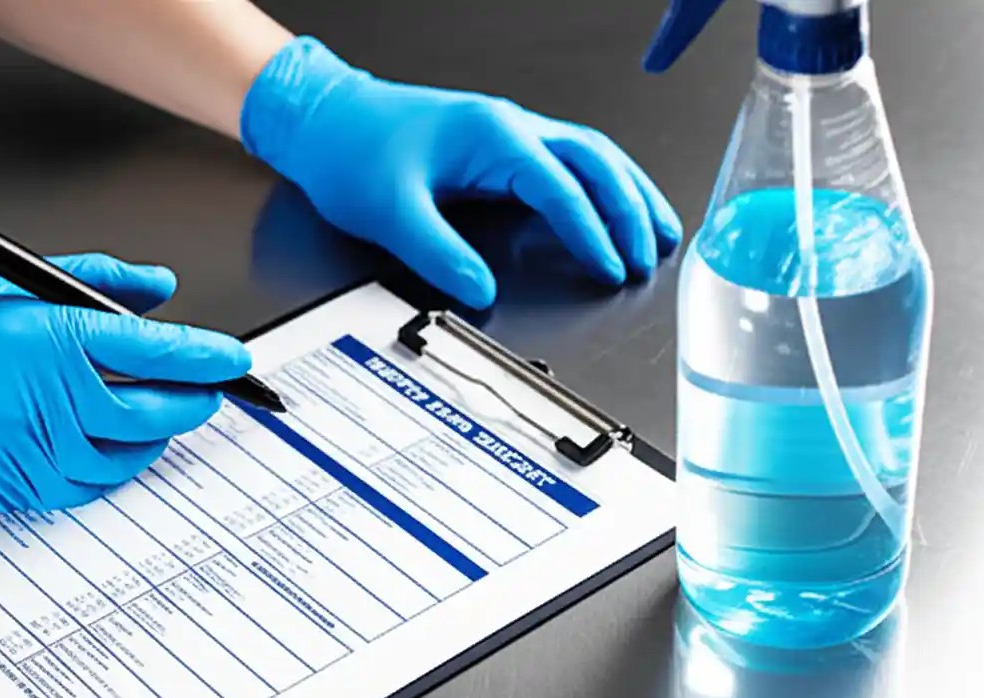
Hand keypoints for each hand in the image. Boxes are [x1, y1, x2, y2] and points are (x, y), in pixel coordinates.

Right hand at [0, 255, 249, 512]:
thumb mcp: (11, 280)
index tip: (235, 360)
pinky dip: (108, 472)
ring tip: (161, 419)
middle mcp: (42, 397)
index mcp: (48, 335)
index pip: (158, 351)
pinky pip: (78, 490)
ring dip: (154, 440)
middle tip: (211, 393)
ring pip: (122, 459)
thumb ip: (97, 279)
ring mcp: (22, 449)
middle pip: (152, 412)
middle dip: (195, 402)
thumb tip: (161, 287)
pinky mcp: (1, 487)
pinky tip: (111, 451)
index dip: (208, 357)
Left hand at [241, 37, 682, 308]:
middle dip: (630, 210)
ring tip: (660, 231)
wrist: (323, 119)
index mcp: (493, 136)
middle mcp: (510, 127)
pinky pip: (569, 160)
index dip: (591, 231)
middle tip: (653, 255)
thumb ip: (439, 254)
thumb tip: (480, 292)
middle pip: (595, 162)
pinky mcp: (500, 144)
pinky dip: (601, 185)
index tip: (611, 268)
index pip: (561, 187)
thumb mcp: (390, 211)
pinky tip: (610, 207)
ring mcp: (509, 132)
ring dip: (628, 192)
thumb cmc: (351, 150)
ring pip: (591, 155)